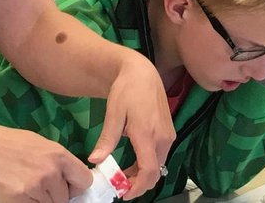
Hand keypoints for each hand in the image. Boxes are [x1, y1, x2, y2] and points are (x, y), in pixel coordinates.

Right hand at [0, 123, 92, 202]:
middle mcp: (51, 171)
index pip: (85, 180)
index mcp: (59, 155)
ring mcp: (35, 187)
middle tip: (39, 184)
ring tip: (27, 185)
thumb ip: (58, 162)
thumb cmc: (8, 143)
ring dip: (42, 200)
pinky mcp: (19, 199)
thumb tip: (70, 178)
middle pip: (66, 197)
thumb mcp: (40, 144)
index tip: (68, 185)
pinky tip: (19, 191)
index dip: (76, 185)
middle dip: (56, 194)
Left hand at [89, 54, 174, 199]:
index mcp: (147, 134)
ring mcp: (168, 135)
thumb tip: (95, 161)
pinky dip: (148, 164)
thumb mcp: (113, 114)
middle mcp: (162, 138)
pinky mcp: (169, 133)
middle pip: (154, 172)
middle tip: (119, 185)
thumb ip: (106, 140)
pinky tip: (133, 161)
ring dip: (143, 174)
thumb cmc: (126, 91)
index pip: (148, 171)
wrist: (142, 73)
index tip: (124, 193)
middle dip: (138, 183)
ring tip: (123, 174)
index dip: (137, 187)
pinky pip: (160, 156)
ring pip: (158, 165)